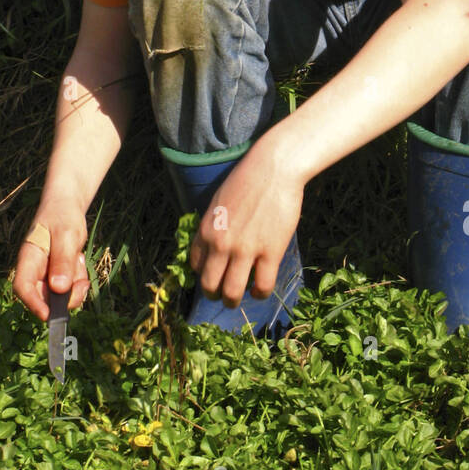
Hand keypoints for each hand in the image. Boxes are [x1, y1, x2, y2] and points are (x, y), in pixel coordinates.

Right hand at [12, 196, 91, 320]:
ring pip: (59, 295)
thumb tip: (59, 288)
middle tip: (81, 285)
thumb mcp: (65, 235)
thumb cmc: (62, 216)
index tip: (48, 315)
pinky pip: (69, 287)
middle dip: (64, 298)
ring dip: (74, 286)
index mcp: (29, 259)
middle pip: (43, 297)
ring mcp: (46, 273)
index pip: (23, 287)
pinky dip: (78, 279)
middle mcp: (34, 270)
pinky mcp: (58, 274)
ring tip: (77, 258)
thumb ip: (62, 260)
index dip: (33, 303)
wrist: (67, 206)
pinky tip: (78, 258)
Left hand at [190, 138, 303, 306]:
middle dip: (213, 295)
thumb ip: (214, 226)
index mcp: (205, 230)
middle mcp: (220, 244)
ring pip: (232, 292)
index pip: (195, 265)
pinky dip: (260, 293)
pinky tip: (260, 290)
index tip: (212, 275)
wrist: (273, 168)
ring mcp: (245, 250)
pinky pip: (263, 286)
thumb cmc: (247, 180)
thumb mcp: (218, 202)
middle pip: (210, 285)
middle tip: (222, 295)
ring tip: (238, 299)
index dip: (203, 274)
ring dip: (233, 301)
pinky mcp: (270, 253)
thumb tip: (214, 246)